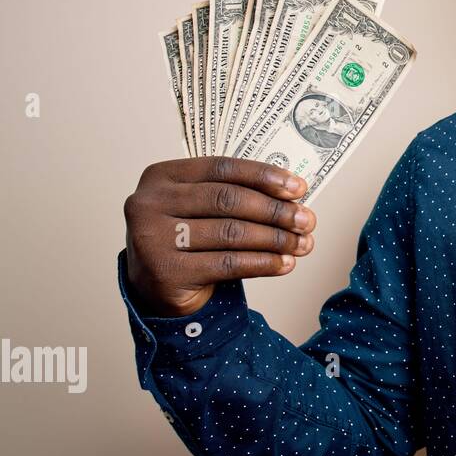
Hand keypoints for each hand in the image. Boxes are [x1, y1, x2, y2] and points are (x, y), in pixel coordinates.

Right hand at [123, 157, 316, 317]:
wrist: (157, 287)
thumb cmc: (187, 239)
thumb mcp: (200, 208)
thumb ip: (235, 195)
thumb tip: (293, 196)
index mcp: (161, 176)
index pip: (222, 168)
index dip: (264, 176)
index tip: (299, 188)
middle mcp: (149, 203)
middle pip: (228, 199)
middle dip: (275, 210)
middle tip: (307, 220)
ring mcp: (153, 239)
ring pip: (231, 233)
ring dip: (275, 239)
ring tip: (302, 244)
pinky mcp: (166, 272)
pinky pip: (227, 264)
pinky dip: (263, 263)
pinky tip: (284, 264)